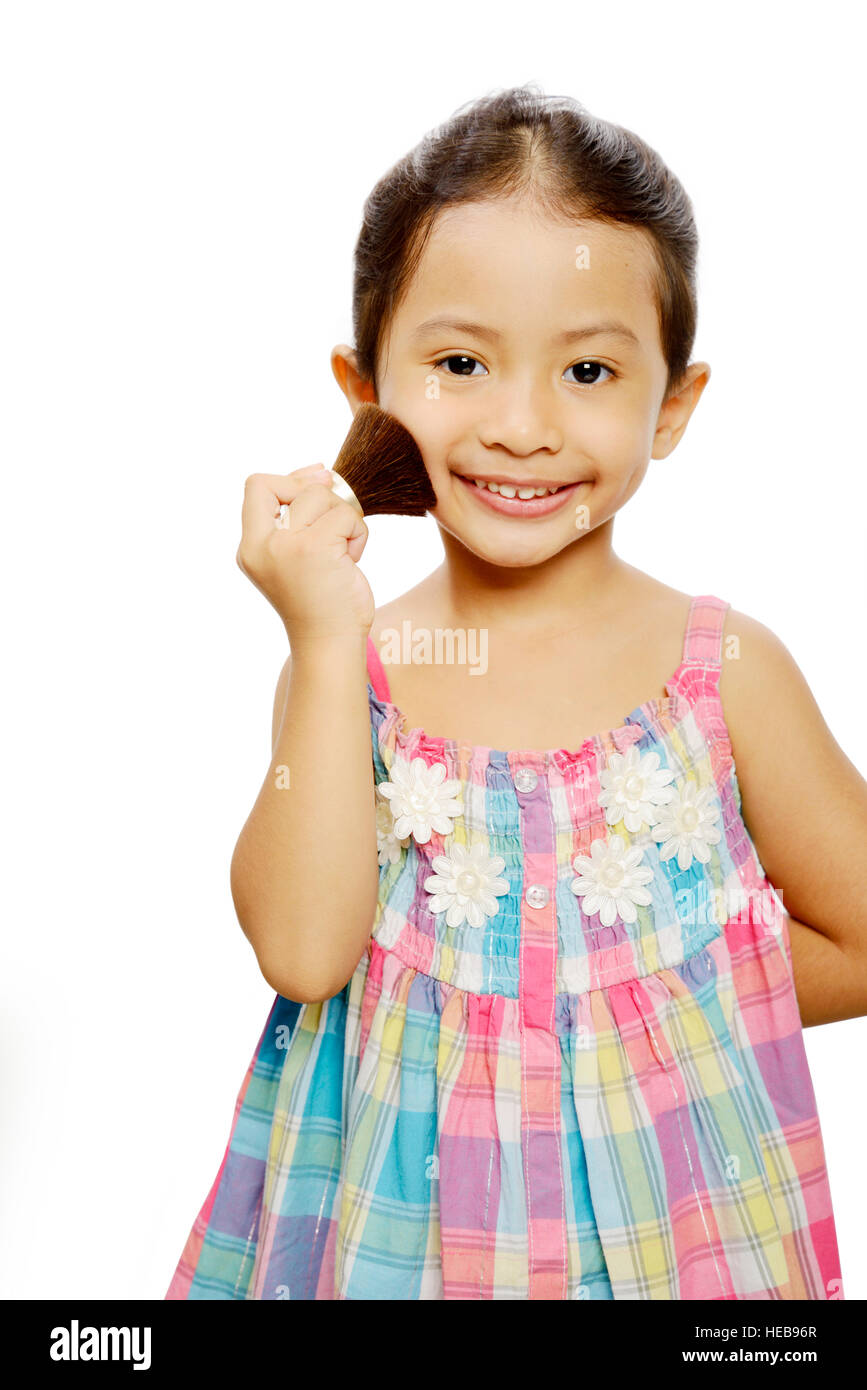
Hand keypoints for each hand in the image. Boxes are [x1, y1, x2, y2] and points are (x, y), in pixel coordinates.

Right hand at [236, 464, 373, 640]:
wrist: (330, 641)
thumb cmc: (321, 600)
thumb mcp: (296, 554)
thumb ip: (298, 517)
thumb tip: (322, 472)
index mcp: (251, 546)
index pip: (256, 485)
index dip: (291, 479)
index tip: (317, 482)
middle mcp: (261, 545)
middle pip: (295, 487)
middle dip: (325, 502)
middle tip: (336, 531)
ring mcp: (285, 546)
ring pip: (322, 498)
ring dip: (344, 519)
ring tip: (342, 552)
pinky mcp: (313, 549)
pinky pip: (344, 516)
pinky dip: (357, 533)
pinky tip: (352, 559)